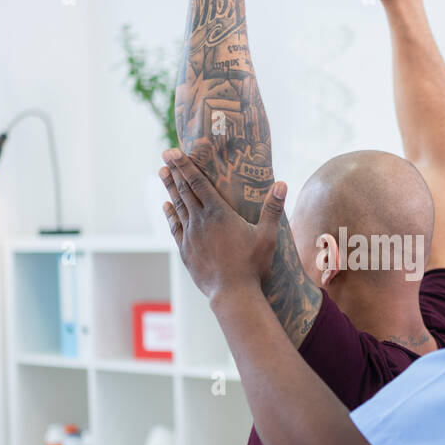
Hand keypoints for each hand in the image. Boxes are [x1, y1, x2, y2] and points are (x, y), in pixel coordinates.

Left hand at [160, 148, 284, 304]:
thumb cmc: (252, 265)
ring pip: (177, 206)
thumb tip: (282, 184)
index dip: (185, 166)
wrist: (232, 293)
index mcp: (218, 213)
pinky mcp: (186, 250)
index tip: (173, 151)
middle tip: (165, 155)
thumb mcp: (267, 236)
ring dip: (170, 188)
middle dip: (174, 171)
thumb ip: (272, 208)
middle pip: (184, 191)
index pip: (198, 183)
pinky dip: (170, 214)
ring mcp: (190, 236)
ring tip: (162, 173)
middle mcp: (200, 221)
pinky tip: (166, 206)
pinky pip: (175, 227)